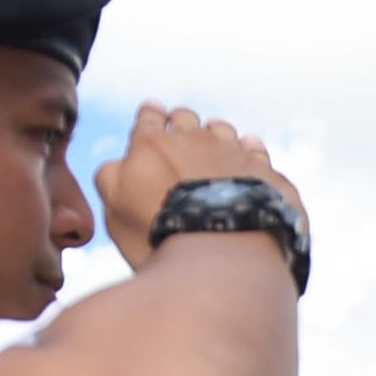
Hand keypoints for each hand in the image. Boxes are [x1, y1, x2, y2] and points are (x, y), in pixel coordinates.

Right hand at [94, 103, 302, 271]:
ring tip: (212, 155)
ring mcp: (232, 153)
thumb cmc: (160, 237)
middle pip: (186, 118)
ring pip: (221, 130)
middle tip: (180, 144)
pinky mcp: (264, 173)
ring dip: (215, 137)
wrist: (220, 259)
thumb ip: (111, 177)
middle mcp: (193, 139)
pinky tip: (246, 162)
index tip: (153, 117)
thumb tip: (120, 162)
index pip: (149, 116)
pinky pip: (256, 151)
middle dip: (181, 125)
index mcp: (152, 143)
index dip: (151, 116)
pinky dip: (249, 153)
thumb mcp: (116, 209)